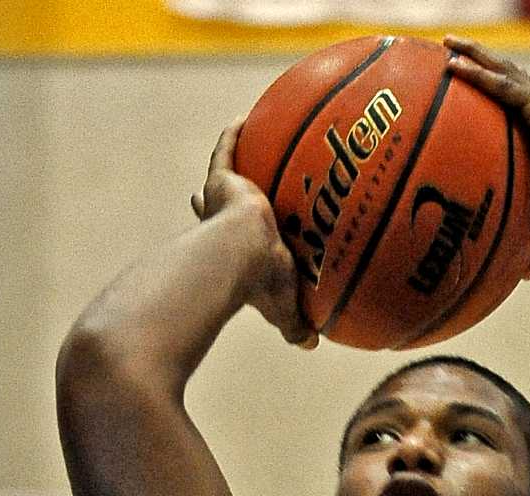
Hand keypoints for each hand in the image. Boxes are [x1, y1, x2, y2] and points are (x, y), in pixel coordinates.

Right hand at [190, 119, 315, 347]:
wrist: (242, 257)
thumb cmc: (261, 285)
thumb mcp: (282, 305)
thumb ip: (294, 322)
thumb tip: (311, 344)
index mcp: (232, 249)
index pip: (226, 239)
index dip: (227, 233)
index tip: (225, 224)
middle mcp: (223, 221)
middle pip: (219, 205)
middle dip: (220, 198)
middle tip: (225, 188)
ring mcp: (222, 197)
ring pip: (226, 173)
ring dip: (234, 158)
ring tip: (245, 140)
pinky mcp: (223, 179)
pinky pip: (228, 148)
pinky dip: (233, 135)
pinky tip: (244, 117)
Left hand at [445, 37, 529, 275]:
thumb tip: (525, 274)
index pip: (510, 102)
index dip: (489, 87)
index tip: (462, 80)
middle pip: (503, 77)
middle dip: (476, 58)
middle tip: (446, 47)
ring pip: (502, 71)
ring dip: (474, 55)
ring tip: (446, 42)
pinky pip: (504, 87)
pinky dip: (479, 75)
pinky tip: (456, 65)